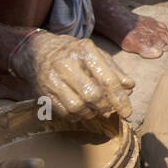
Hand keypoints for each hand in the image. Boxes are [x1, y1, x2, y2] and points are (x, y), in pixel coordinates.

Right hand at [10, 31, 134, 120]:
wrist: (38, 51)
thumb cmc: (75, 54)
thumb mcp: (97, 54)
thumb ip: (114, 71)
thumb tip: (130, 88)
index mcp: (85, 51)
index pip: (107, 80)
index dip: (120, 99)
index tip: (127, 112)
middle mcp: (66, 63)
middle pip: (92, 95)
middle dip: (105, 107)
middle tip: (110, 110)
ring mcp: (52, 78)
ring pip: (77, 107)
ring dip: (91, 113)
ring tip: (96, 109)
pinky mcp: (42, 92)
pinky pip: (63, 112)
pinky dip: (77, 116)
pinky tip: (82, 110)